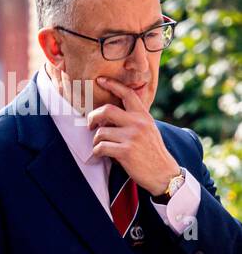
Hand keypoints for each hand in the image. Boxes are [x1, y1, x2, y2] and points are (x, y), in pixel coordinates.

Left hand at [89, 76, 179, 194]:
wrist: (164, 173)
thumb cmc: (151, 152)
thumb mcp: (148, 130)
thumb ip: (133, 120)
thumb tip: (108, 116)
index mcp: (144, 116)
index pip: (128, 95)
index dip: (113, 85)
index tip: (100, 80)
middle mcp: (138, 123)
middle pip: (107, 110)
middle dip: (93, 117)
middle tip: (90, 125)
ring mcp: (132, 137)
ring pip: (100, 132)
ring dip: (95, 140)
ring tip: (100, 146)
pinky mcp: (125, 151)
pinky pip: (100, 147)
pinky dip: (97, 152)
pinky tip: (102, 155)